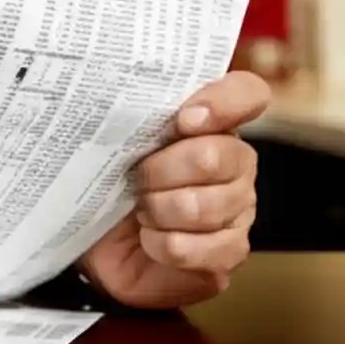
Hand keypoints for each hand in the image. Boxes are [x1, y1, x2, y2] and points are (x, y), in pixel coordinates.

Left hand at [79, 71, 268, 309]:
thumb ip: (132, 111)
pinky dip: (160, 244)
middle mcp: (235, 162)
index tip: (183, 119)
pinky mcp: (230, 252)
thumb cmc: (108, 181)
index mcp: (212, 124)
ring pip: (201, 206)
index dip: (222, 102)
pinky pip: (197, 247)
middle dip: (159, 171)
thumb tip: (123, 91)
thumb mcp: (113, 140)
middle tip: (135, 179)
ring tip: (140, 210)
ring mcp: (239, 208)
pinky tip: (150, 239)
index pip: (248, 93)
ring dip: (156, 209)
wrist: (96, 242)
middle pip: (215, 156)